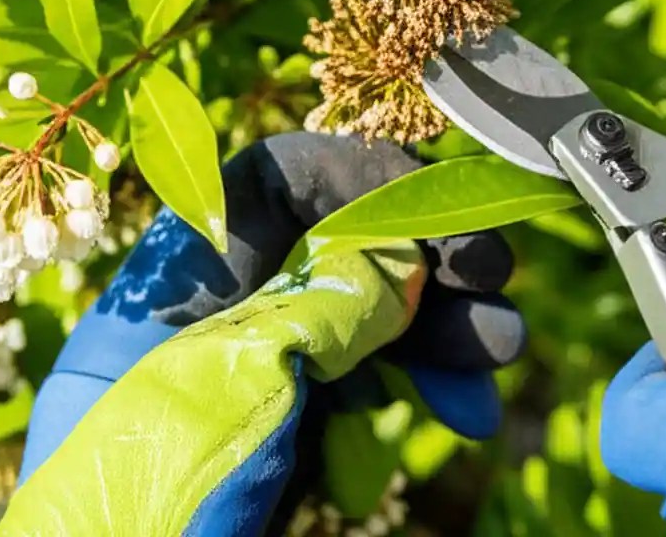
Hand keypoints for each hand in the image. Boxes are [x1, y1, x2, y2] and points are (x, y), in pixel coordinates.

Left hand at [18, 133, 525, 532]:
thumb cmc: (160, 484)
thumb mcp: (244, 375)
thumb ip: (325, 305)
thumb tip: (406, 267)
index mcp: (185, 274)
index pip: (281, 181)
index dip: (366, 181)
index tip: (436, 220)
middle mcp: (230, 307)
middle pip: (347, 244)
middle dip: (430, 259)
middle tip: (492, 278)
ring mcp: (270, 366)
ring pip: (375, 313)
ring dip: (449, 324)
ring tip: (504, 346)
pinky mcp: (302, 421)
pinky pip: (380, 380)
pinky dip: (430, 386)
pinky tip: (470, 410)